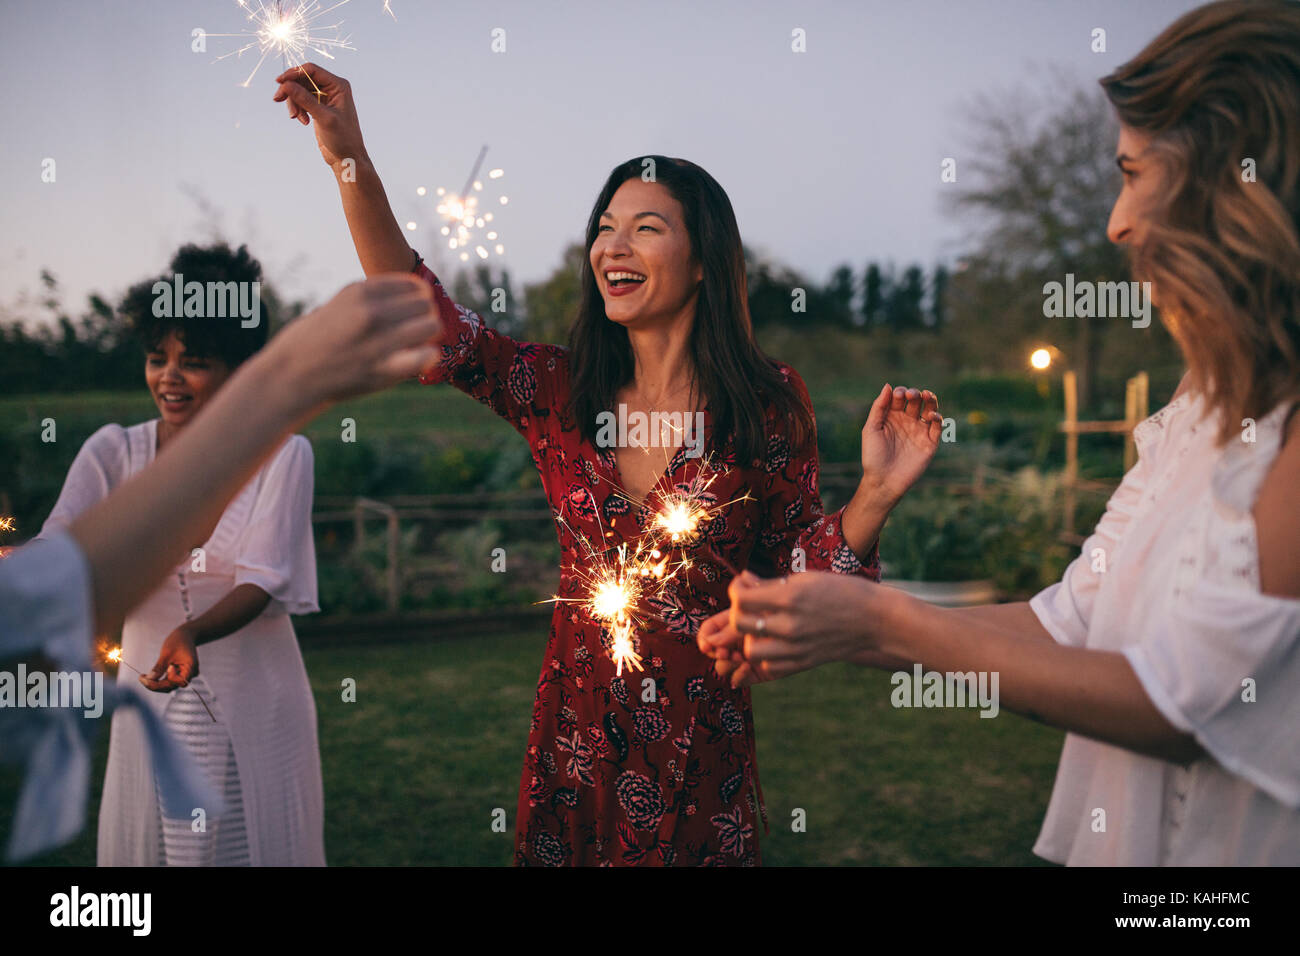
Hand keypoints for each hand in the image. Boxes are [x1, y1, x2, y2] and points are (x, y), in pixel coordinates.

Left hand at [140, 627, 197, 692]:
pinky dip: (158, 681)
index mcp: (191, 667)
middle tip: (141, 678)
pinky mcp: (178, 675)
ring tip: (143, 677)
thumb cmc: (177, 641)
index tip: (165, 667)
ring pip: (169, 686)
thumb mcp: (167, 653)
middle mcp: (189, 674)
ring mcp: (184, 675)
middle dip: (156, 684)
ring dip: (155, 684)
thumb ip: (159, 667)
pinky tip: (149, 676)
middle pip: (172, 686)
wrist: (184, 635)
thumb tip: (149, 680)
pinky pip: (168, 682)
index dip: (170, 678)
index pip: (180, 681)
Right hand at [265, 275, 441, 413]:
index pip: (413, 285)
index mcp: (360, 291)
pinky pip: (425, 356)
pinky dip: (427, 357)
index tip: (409, 313)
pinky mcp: (381, 370)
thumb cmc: (318, 340)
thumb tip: (416, 294)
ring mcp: (377, 340)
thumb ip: (374, 298)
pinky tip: (418, 359)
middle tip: (413, 331)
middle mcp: (371, 312)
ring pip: (431, 326)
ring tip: (415, 344)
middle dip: (423, 316)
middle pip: (425, 304)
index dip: (417, 299)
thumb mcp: (341, 303)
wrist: (290, 375)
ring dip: (428, 336)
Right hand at [272, 62, 365, 167]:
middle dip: (291, 89)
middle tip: (278, 99)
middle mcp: (332, 88)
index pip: (311, 70)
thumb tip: (286, 84)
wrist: (347, 157)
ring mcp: (324, 97)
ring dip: (294, 102)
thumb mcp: (324, 118)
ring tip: (295, 117)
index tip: (279, 82)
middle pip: (303, 79)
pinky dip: (297, 109)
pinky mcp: (318, 107)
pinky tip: (302, 121)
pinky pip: (301, 100)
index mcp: (338, 85)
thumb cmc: (343, 138)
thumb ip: (305, 100)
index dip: (294, 73)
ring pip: (299, 90)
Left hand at [698, 571, 891, 686]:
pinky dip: (765, 656)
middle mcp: (790, 624)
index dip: (736, 589)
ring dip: (749, 638)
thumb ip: (771, 584)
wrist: (875, 620)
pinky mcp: (803, 663)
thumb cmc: (842, 591)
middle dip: (738, 612)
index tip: (743, 585)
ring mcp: (796, 648)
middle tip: (748, 605)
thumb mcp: (806, 578)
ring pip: (750, 651)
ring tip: (761, 626)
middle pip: (740, 624)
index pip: (741, 598)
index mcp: (791, 596)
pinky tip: (773, 642)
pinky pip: (769, 667)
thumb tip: (743, 581)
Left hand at [860, 384, 942, 505]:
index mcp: (892, 416)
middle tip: (912, 395)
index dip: (900, 393)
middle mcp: (907, 422)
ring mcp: (919, 431)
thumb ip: (879, 407)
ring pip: (929, 410)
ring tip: (927, 396)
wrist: (883, 481)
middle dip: (915, 394)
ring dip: (931, 400)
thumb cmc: (873, 455)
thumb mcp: (871, 429)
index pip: (899, 398)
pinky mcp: (930, 443)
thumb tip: (888, 385)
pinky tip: (932, 415)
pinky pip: (937, 428)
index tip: (898, 395)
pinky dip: (938, 419)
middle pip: (916, 401)